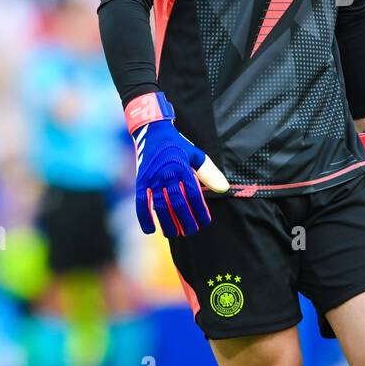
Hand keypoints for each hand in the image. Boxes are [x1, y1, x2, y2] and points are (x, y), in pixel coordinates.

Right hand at [126, 92, 228, 236]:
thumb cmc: (178, 146)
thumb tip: (224, 188)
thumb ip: (210, 172)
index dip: (200, 210)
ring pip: (159, 206)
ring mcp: (152, 179)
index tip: (205, 222)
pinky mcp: (140, 181)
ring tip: (174, 234)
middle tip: (191, 232)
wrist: (153, 131)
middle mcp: (167, 174)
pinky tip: (150, 230)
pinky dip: (144, 217)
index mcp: (183, 168)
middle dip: (185, 221)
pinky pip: (140, 203)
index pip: (193, 194)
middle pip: (177, 203)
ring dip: (167, 223)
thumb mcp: (196, 155)